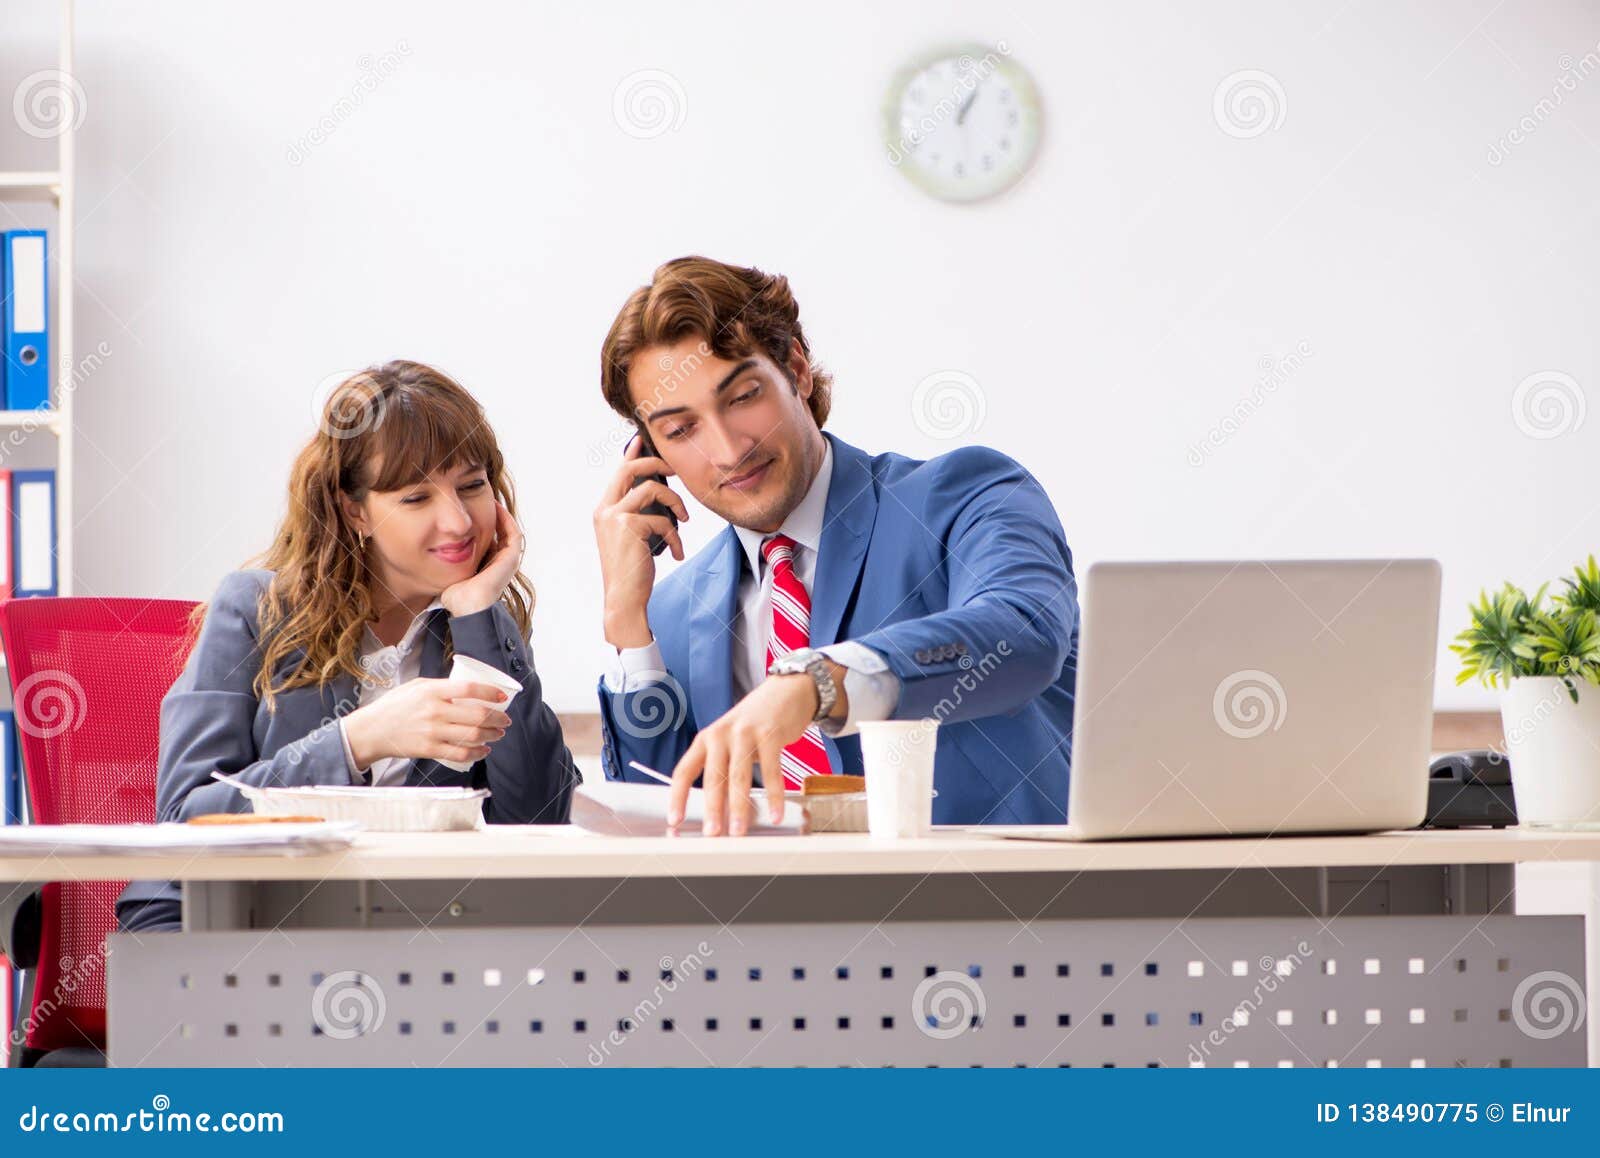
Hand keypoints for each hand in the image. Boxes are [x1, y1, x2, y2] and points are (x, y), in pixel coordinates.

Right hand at [342, 678, 511, 769]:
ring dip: (492, 735)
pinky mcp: (429, 749)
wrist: (372, 730)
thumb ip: (441, 686)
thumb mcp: (416, 686)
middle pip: (478, 714)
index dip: (491, 692)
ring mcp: (432, 732)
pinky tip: (484, 750)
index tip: (503, 697)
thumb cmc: (395, 705)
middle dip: (498, 718)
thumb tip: (469, 689)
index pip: (469, 689)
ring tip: (498, 733)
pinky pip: (460, 753)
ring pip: (473, 735)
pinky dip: (477, 753)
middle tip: (506, 719)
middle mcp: (434, 711)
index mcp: (432, 690)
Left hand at [441, 502, 524, 616]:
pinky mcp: (511, 559)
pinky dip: (506, 520)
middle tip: (480, 501)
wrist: (467, 607)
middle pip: (500, 534)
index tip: (470, 510)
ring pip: (508, 532)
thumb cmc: (456, 596)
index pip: (489, 540)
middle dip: (491, 518)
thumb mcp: (450, 574)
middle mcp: (501, 564)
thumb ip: (447, 563)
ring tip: (490, 500)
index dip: (481, 525)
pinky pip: (513, 533)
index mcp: (489, 568)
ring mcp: (508, 562)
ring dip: (501, 516)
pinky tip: (495, 507)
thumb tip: (431, 551)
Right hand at [593, 436, 688, 648]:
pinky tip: (676, 553)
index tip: (643, 440)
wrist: (624, 599)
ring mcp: (615, 517)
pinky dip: (676, 537)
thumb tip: (659, 497)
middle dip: (658, 464)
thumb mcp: (631, 538)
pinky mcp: (629, 527)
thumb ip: (638, 515)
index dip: (632, 454)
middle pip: (631, 468)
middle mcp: (605, 510)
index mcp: (604, 510)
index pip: (618, 472)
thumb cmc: (632, 571)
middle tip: (677, 471)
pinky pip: (663, 520)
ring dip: (676, 504)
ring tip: (683, 522)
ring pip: (653, 489)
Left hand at [666, 674, 818, 835]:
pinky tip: (775, 813)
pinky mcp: (770, 734)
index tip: (674, 819)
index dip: (677, 796)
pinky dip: (774, 796)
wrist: (786, 691)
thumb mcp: (732, 741)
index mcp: (706, 738)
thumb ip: (724, 770)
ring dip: (739, 807)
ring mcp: (746, 733)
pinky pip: (771, 771)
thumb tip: (721, 811)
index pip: (684, 770)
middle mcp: (722, 734)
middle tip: (712, 833)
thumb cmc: (756, 722)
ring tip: (739, 831)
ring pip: (739, 777)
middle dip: (712, 809)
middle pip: (712, 777)